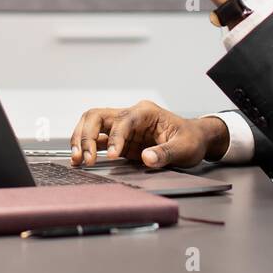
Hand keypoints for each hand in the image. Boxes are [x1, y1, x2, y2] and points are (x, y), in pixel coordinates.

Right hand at [69, 100, 229, 168]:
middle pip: (98, 116)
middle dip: (87, 135)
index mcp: (146, 112)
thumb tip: (147, 158)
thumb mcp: (184, 148)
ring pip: (92, 124)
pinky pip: (97, 139)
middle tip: (85, 158)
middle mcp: (130, 115)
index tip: (112, 156)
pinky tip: (79, 159)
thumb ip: (166, 153)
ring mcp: (123, 127)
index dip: (115, 137)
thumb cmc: (191, 139)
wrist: (195, 140)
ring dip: (81, 139)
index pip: (123, 120)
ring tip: (77, 159)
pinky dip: (86, 147)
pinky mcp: (120, 139)